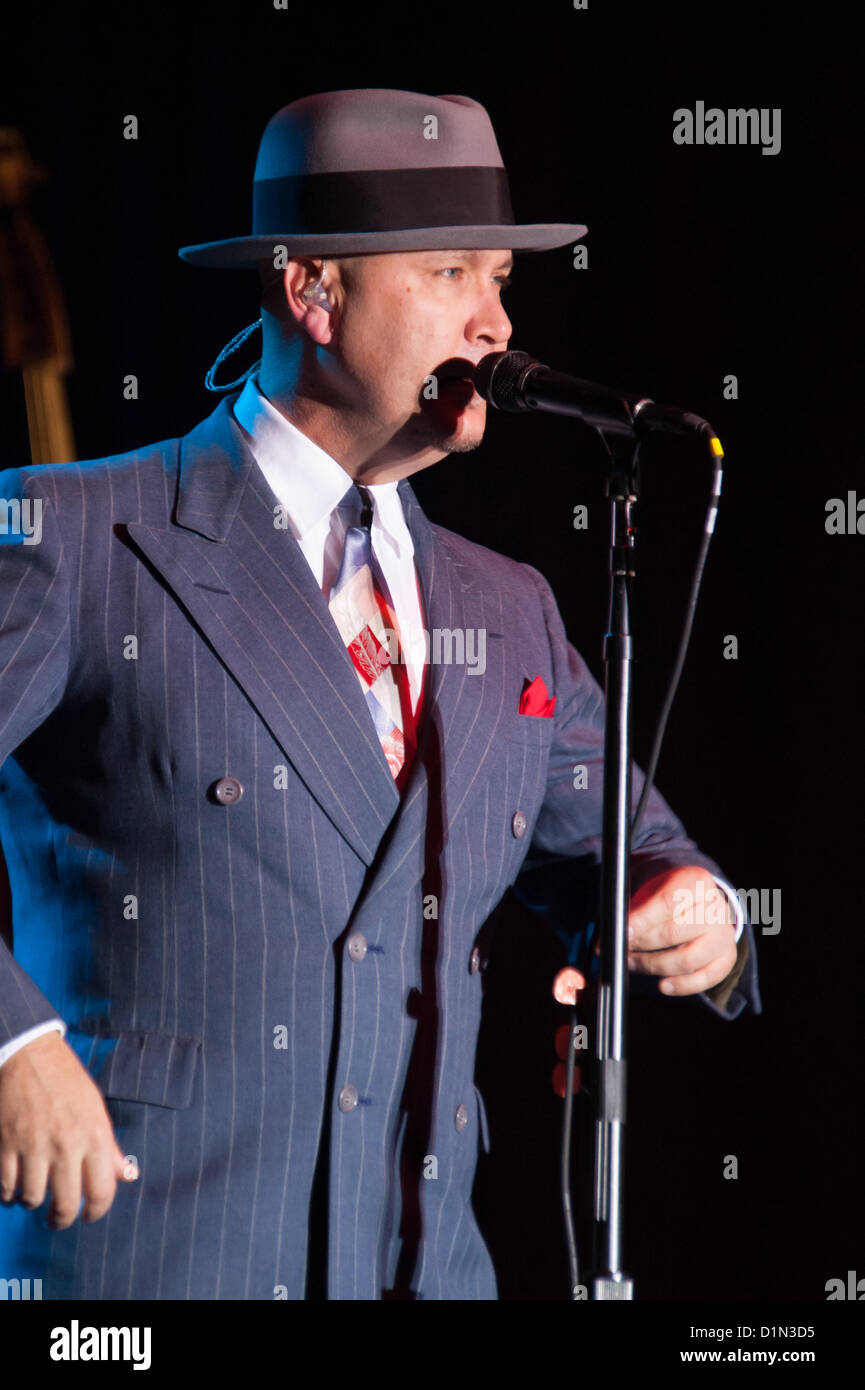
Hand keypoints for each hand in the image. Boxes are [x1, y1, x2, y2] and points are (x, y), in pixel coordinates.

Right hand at [0, 1031, 137, 1228]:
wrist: (29, 1054)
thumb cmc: (67, 1081)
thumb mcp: (97, 1109)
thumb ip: (111, 1147)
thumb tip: (129, 1176)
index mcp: (95, 1135)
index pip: (101, 1191)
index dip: (96, 1212)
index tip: (90, 1215)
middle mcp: (66, 1144)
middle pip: (65, 1205)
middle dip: (62, 1219)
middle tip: (59, 1219)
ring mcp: (34, 1146)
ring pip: (33, 1199)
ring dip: (33, 1203)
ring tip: (36, 1196)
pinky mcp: (6, 1144)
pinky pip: (6, 1186)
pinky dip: (9, 1194)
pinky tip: (14, 1188)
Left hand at [551, 867, 736, 1004]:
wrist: (696, 903)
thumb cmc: (667, 898)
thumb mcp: (650, 891)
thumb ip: (633, 908)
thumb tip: (613, 930)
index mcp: (696, 881)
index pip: (668, 902)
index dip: (643, 920)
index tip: (623, 932)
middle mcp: (717, 906)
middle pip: (675, 932)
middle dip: (642, 945)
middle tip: (620, 950)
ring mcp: (724, 933)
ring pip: (687, 958)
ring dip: (653, 966)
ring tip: (632, 964)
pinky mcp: (727, 957)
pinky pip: (706, 978)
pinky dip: (682, 985)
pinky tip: (662, 985)